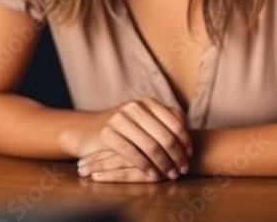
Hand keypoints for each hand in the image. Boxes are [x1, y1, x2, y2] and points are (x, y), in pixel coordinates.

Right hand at [64, 97, 192, 179]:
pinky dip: (146, 166)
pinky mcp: (107, 133)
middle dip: (177, 155)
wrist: (87, 131)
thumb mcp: (142, 120)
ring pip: (151, 145)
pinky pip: (132, 153)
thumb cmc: (121, 129)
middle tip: (183, 169)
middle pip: (165, 135)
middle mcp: (135, 107)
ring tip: (170, 174)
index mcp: (147, 102)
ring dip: (164, 163)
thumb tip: (185, 128)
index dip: (185, 140)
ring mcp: (120, 119)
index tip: (190, 155)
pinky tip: (153, 174)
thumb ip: (162, 120)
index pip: (175, 121)